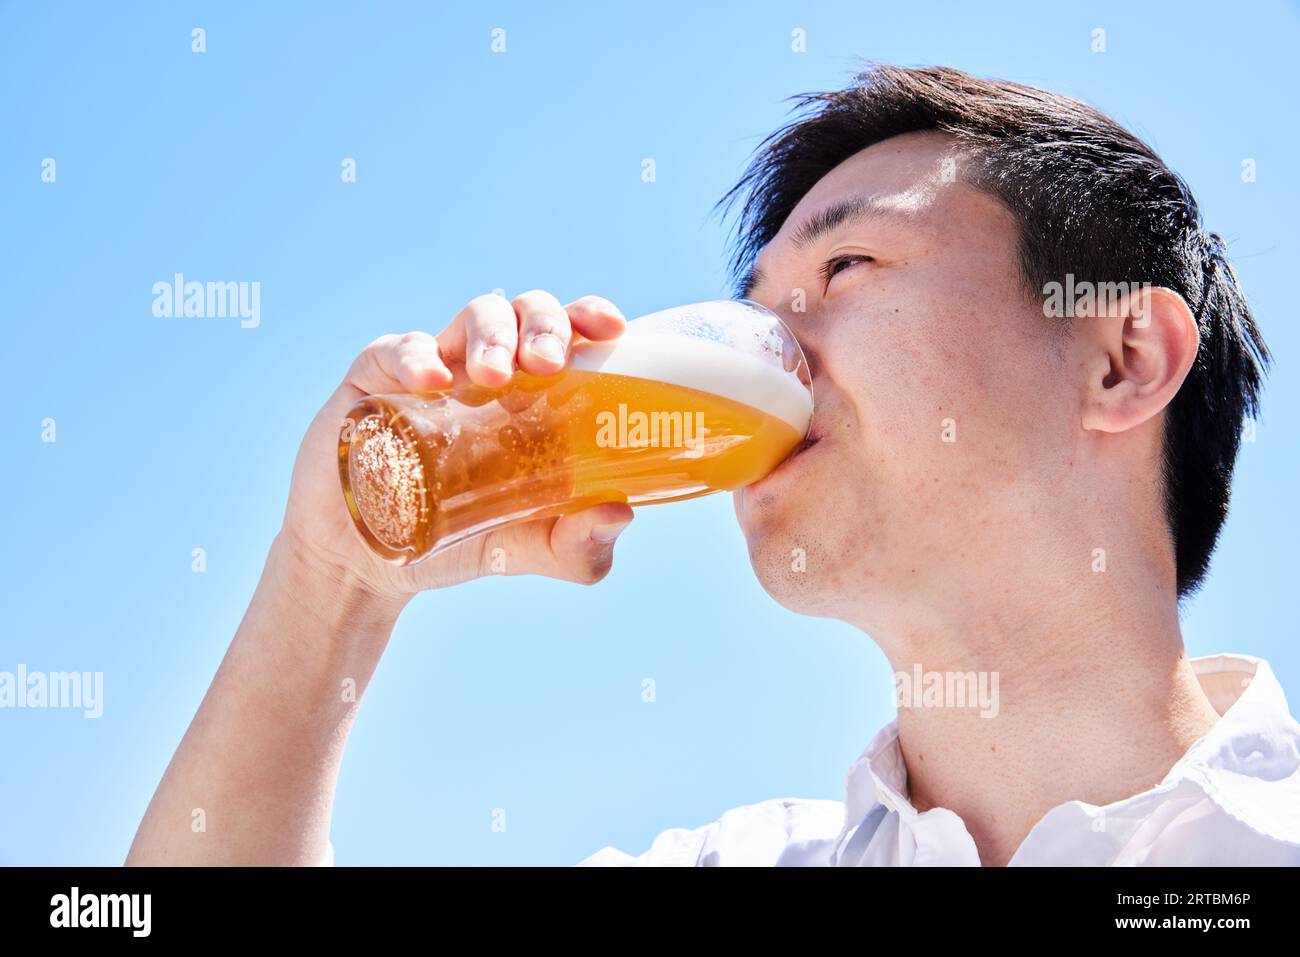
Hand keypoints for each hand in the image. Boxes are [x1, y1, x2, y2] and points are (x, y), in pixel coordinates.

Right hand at [279, 291, 633, 602]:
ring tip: (493, 375)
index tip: (611, 328)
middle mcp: (491, 372)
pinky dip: (417, 355)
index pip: (572, 336)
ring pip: (473, 316)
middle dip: (544, 324)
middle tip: (547, 363)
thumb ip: (578, 546)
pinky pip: (397, 348)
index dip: (590, 317)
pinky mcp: (375, 381)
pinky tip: (430, 381)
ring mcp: (435, 369)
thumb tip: (619, 513)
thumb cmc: (460, 542)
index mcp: (538, 396)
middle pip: (526, 314)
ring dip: (491, 335)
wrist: (369, 567)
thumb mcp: (527, 550)